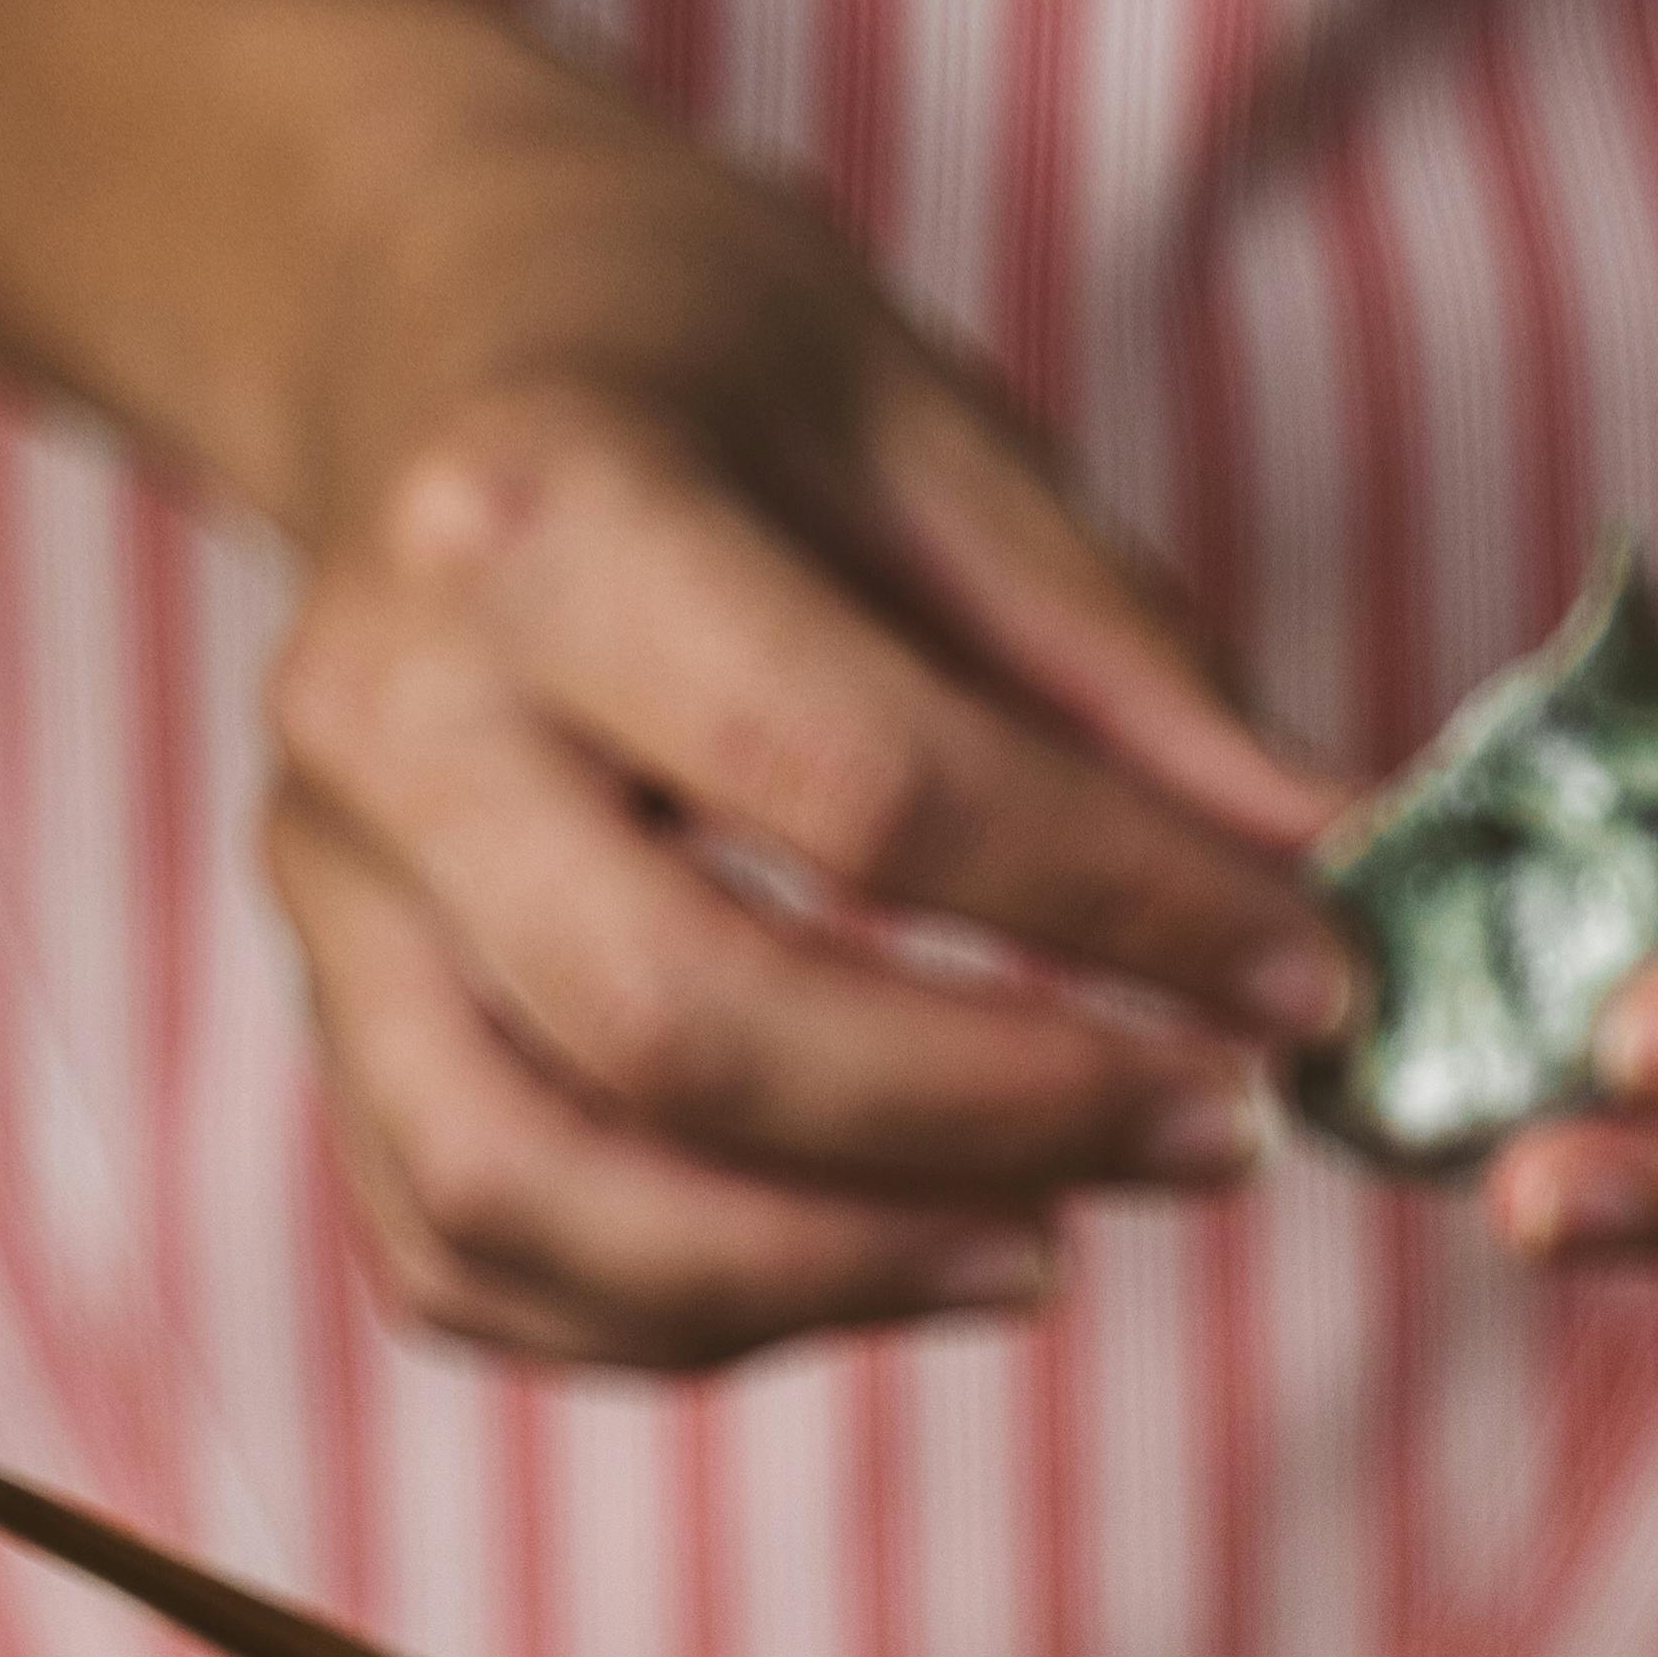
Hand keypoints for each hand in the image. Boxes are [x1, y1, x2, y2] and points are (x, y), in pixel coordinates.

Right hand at [264, 88, 1347, 1370]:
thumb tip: (1340, 882)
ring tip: (1050, 1248)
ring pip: (534, 1193)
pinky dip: (688, 1321)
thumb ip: (1130, 681)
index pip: (861, 787)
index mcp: (540, 511)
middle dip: (990, 1120)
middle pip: (680, 1023)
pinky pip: (468, 1265)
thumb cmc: (718, 382)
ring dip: (829, 1272)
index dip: (1117, 917)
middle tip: (1210, 1138)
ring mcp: (317, 893)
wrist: (431, 335)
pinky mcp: (318, 1024)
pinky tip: (880, 1265)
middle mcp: (386, 714)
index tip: (1309, 984)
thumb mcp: (943, 445)